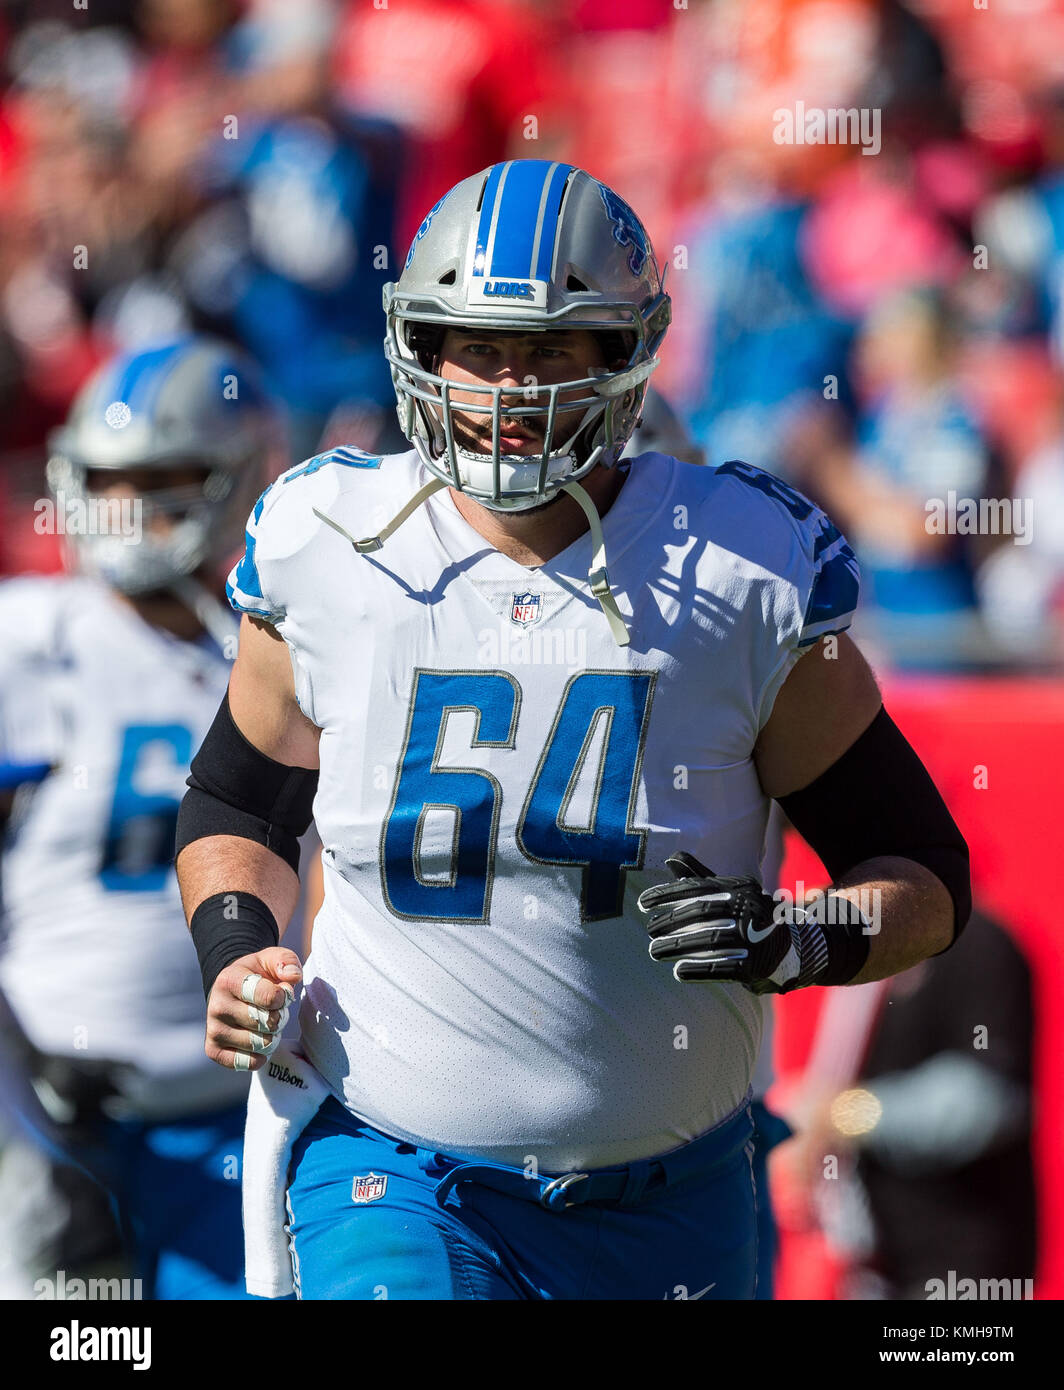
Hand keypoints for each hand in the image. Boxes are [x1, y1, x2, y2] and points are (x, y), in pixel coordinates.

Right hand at [204, 948, 301, 1070]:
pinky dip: (260, 1056)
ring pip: (260, 1044)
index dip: (283, 997)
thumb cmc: (257, 975)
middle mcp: (217, 1006)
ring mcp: (214, 1030)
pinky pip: (248, 1063)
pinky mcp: (213, 1050)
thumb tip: (292, 977)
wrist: (231, 991)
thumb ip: (286, 961)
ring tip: (266, 1025)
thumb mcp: (271, 959)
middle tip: (275, 1011)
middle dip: (280, 1018)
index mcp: (229, 980)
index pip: (269, 997)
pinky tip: (258, 1041)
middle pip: (267, 1023)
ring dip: (272, 1037)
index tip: (281, 994)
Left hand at [637, 851, 822, 993]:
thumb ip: (701, 877)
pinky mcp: (757, 964)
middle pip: (702, 912)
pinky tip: (678, 972)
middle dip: (670, 921)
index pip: (698, 887)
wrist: (794, 947)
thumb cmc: (750, 916)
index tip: (642, 903)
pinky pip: (723, 967)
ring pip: (709, 939)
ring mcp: (755, 936)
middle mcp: (749, 907)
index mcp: (740, 887)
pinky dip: (699, 970)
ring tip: (654, 951)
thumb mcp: (730, 892)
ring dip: (678, 946)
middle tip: (648, 931)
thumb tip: (670, 858)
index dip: (668, 894)